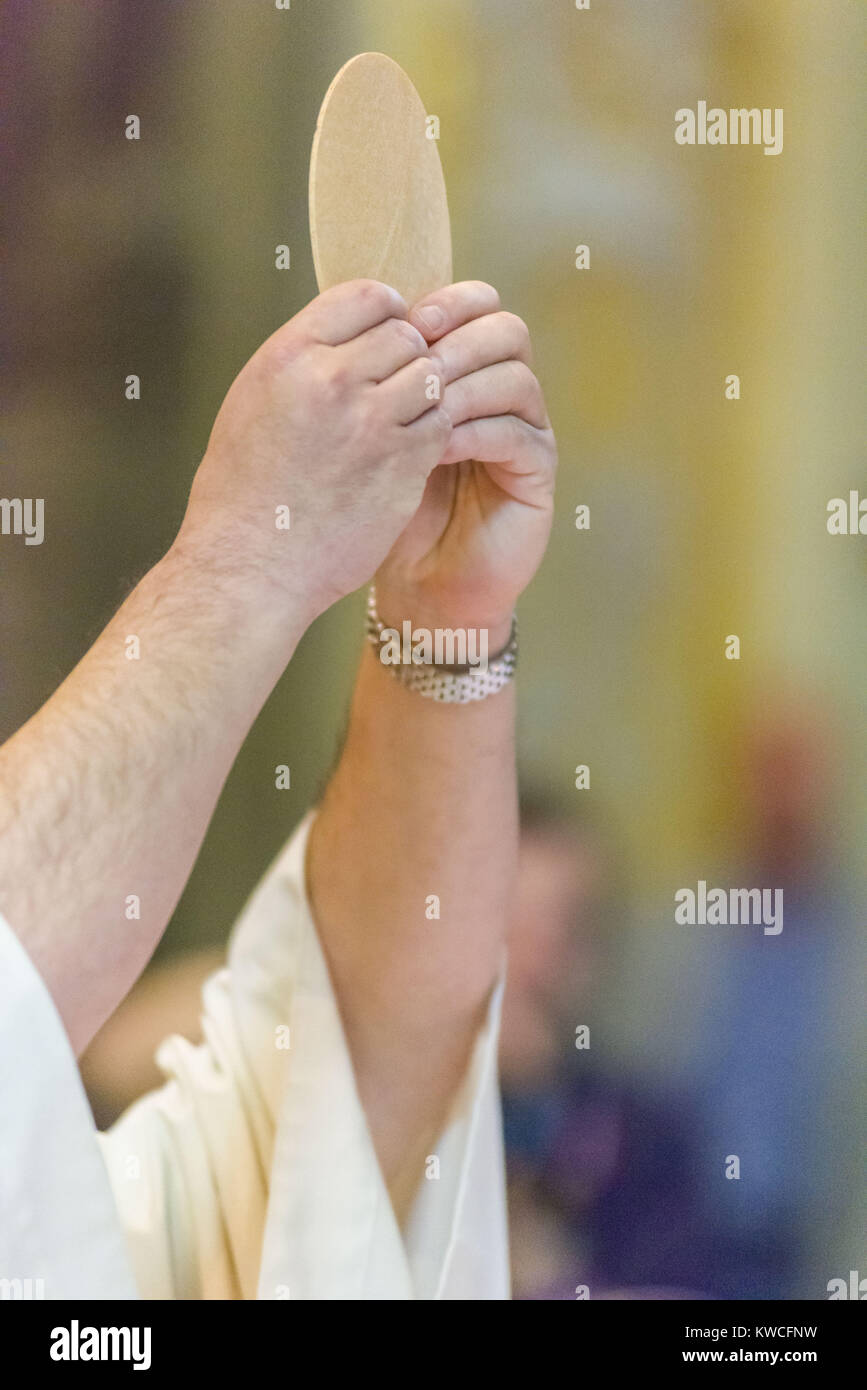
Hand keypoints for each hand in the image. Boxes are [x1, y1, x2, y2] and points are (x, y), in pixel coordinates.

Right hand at [175, 280, 449, 624]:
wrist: (252, 566)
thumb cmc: (242, 494)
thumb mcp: (253, 403)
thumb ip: (301, 362)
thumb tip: (344, 336)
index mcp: (289, 357)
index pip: (365, 296)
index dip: (385, 314)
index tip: (386, 338)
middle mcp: (332, 380)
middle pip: (405, 334)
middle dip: (408, 357)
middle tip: (400, 387)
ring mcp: (373, 422)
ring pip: (431, 376)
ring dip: (426, 394)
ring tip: (407, 418)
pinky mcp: (403, 464)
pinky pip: (442, 424)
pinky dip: (435, 432)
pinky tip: (415, 450)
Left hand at [374, 281, 556, 646]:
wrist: (418, 585)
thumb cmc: (385, 510)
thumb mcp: (371, 436)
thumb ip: (375, 381)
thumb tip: (353, 321)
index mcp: (465, 373)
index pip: (475, 308)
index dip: (447, 304)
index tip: (405, 321)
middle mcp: (501, 395)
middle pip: (506, 330)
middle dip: (459, 338)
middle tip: (419, 357)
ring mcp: (525, 431)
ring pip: (516, 377)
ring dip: (465, 385)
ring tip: (422, 406)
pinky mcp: (537, 473)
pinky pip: (519, 433)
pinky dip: (476, 432)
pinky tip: (437, 446)